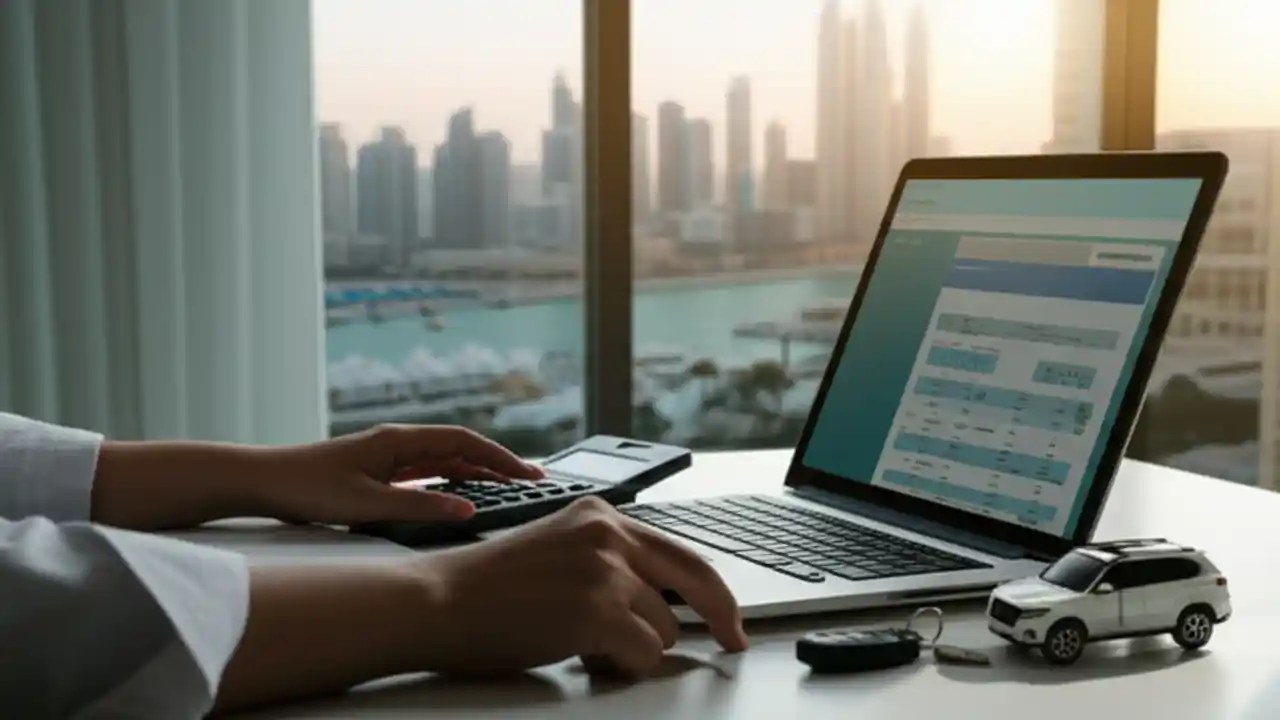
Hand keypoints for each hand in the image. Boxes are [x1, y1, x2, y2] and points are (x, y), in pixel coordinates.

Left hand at [259, 424, 544, 524]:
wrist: (262, 480)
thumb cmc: (307, 487)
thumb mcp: (368, 504)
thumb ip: (421, 508)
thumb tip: (469, 511)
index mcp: (399, 440)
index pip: (465, 442)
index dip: (501, 458)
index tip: (529, 475)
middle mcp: (398, 443)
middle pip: (460, 449)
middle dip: (498, 464)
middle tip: (532, 482)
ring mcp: (388, 456)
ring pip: (445, 461)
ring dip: (477, 473)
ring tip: (508, 489)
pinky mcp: (378, 471)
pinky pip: (426, 474)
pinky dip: (451, 482)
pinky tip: (463, 496)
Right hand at [409, 496, 748, 677]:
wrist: (438, 602)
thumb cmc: (487, 589)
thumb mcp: (559, 553)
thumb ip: (609, 563)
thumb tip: (663, 602)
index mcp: (601, 516)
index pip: (681, 551)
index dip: (713, 589)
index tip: (728, 614)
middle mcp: (609, 534)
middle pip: (697, 580)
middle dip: (720, 617)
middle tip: (732, 641)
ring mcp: (605, 571)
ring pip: (665, 629)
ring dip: (635, 648)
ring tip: (584, 645)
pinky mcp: (598, 610)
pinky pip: (645, 655)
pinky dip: (623, 667)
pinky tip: (586, 658)